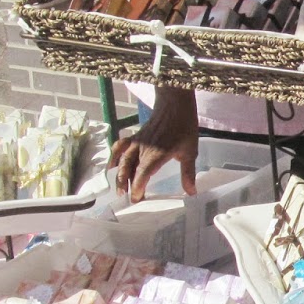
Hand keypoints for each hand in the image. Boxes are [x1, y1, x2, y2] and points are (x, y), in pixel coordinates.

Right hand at [108, 86, 199, 201]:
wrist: (174, 105)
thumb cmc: (183, 127)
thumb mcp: (190, 151)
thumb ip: (188, 173)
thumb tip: (192, 192)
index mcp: (156, 154)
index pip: (142, 173)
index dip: (138, 186)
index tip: (136, 198)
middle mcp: (143, 149)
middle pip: (128, 168)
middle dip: (125, 184)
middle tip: (127, 198)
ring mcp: (137, 142)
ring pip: (123, 160)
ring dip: (119, 174)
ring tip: (120, 189)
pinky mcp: (135, 137)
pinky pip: (120, 147)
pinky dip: (114, 156)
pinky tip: (111, 166)